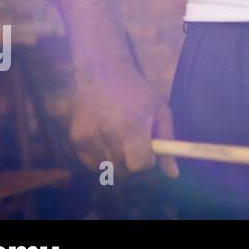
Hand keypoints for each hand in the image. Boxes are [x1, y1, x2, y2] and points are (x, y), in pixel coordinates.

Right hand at [69, 58, 178, 178]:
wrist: (102, 73)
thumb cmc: (137, 92)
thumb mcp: (160, 111)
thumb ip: (167, 142)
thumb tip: (173, 174)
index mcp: (133, 128)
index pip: (139, 165)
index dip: (147, 161)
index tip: (148, 151)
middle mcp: (109, 135)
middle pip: (123, 170)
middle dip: (132, 161)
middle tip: (133, 144)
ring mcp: (89, 139)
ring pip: (107, 168)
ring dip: (116, 159)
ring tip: (119, 138)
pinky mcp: (76, 140)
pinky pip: (91, 164)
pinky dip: (99, 158)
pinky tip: (105, 139)